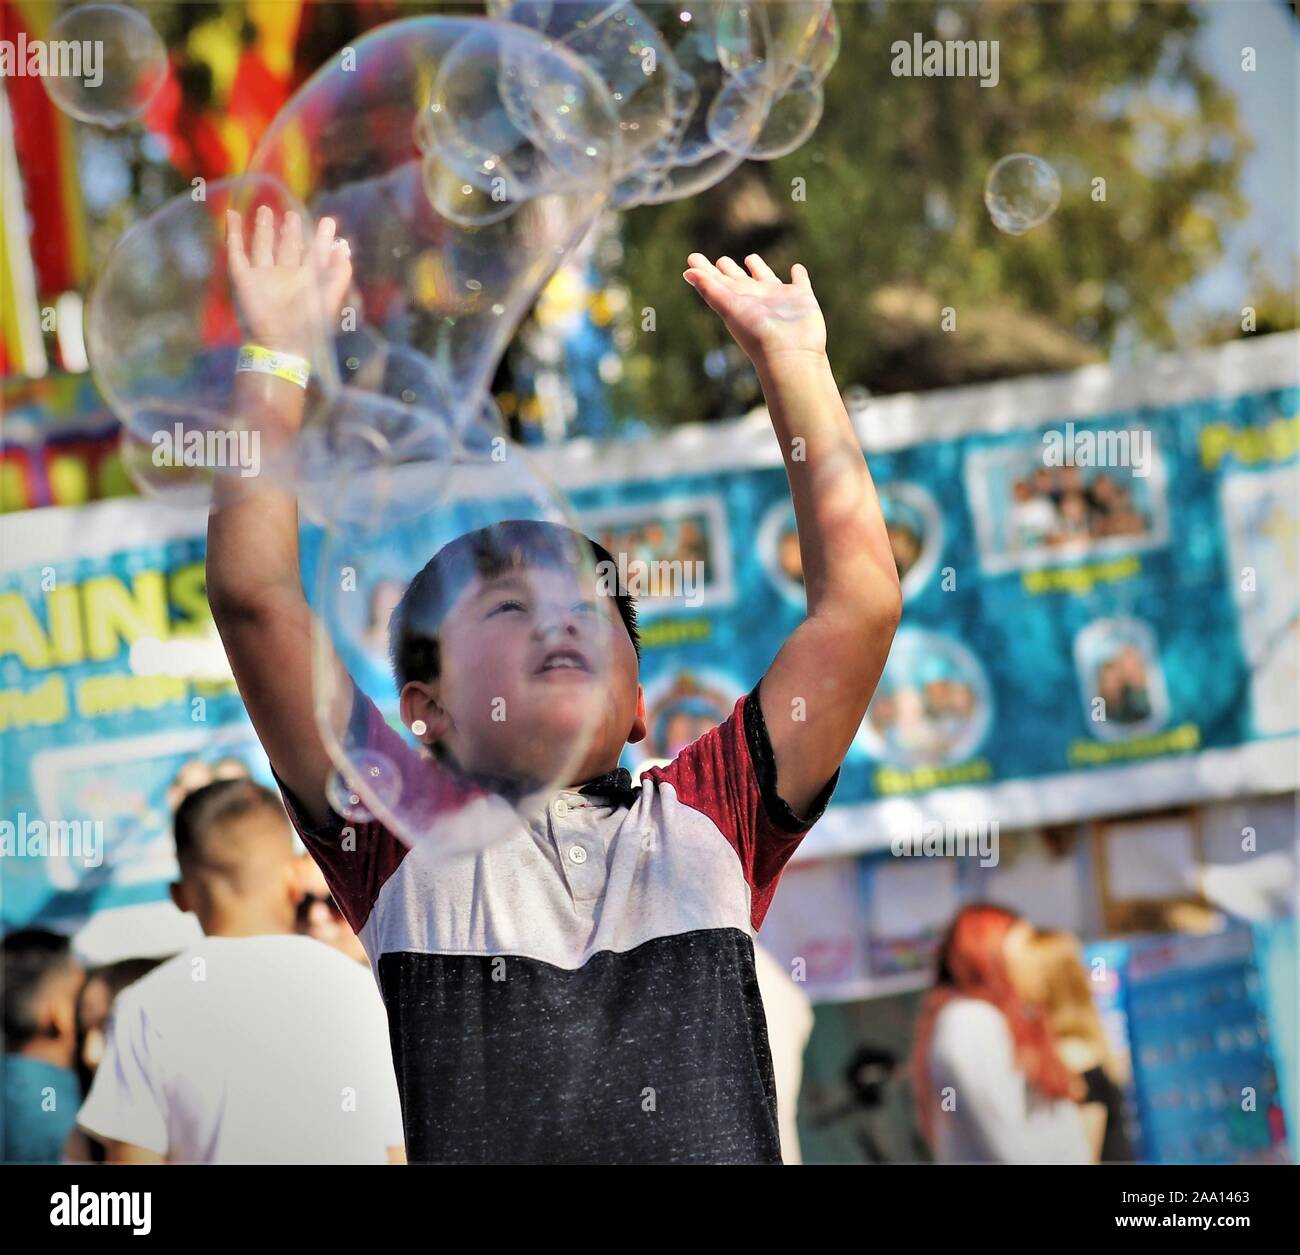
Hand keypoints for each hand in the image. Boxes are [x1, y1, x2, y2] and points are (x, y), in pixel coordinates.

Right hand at [226, 207, 352, 356]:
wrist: (279, 342)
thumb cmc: (308, 323)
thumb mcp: (329, 298)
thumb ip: (339, 274)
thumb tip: (344, 247)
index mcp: (307, 280)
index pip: (315, 254)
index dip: (322, 239)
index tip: (328, 221)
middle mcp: (285, 275)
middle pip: (288, 248)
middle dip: (291, 231)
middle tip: (293, 213)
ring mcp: (263, 276)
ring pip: (263, 246)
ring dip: (263, 228)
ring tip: (265, 209)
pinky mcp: (243, 278)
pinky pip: (236, 252)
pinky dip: (233, 234)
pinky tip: (232, 215)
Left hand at [683, 252, 825, 366]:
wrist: (791, 354)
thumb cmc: (757, 335)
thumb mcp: (730, 309)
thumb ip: (710, 289)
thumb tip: (686, 271)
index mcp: (737, 302)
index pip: (716, 282)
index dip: (704, 271)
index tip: (692, 258)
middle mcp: (756, 299)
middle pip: (740, 280)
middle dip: (729, 270)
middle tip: (721, 261)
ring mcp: (779, 299)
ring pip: (767, 279)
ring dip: (759, 268)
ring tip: (751, 258)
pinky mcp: (802, 298)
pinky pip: (800, 283)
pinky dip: (799, 275)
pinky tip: (797, 269)